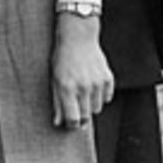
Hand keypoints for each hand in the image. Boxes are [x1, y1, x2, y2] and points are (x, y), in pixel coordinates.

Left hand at [51, 12, 114, 129]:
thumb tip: (57, 122)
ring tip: (83, 91)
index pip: (73, 119)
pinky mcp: (108, 79)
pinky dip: (100, 96)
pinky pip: (107, 98)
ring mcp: (97, 83)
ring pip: (97, 109)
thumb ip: (57, 102)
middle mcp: (83, 87)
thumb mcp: (54, 78)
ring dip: (90, 105)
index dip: (71, 125)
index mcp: (67, 88)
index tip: (70, 123)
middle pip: (86, 117)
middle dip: (80, 116)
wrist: (78, 37)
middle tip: (76, 106)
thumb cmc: (62, 58)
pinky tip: (92, 85)